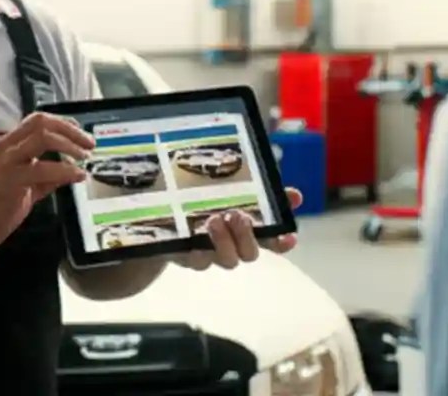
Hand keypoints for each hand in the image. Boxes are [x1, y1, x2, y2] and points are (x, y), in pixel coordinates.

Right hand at [0, 112, 91, 257]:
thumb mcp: (23, 189)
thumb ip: (45, 179)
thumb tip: (71, 173)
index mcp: (7, 146)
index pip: (37, 121)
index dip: (63, 123)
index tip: (81, 134)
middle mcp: (6, 147)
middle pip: (42, 122)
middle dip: (71, 129)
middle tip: (90, 144)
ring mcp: (6, 161)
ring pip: (43, 137)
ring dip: (70, 145)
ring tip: (85, 158)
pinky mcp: (10, 180)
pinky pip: (43, 168)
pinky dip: (65, 170)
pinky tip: (77, 176)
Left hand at [175, 188, 301, 270]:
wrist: (153, 213)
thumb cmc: (197, 196)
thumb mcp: (224, 186)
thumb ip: (256, 187)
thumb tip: (293, 195)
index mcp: (244, 229)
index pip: (273, 241)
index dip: (283, 241)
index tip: (289, 236)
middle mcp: (230, 246)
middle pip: (250, 253)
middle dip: (247, 236)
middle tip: (237, 216)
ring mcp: (208, 253)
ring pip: (227, 260)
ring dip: (224, 241)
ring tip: (213, 220)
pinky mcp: (184, 255)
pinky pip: (196, 260)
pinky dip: (198, 249)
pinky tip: (194, 234)